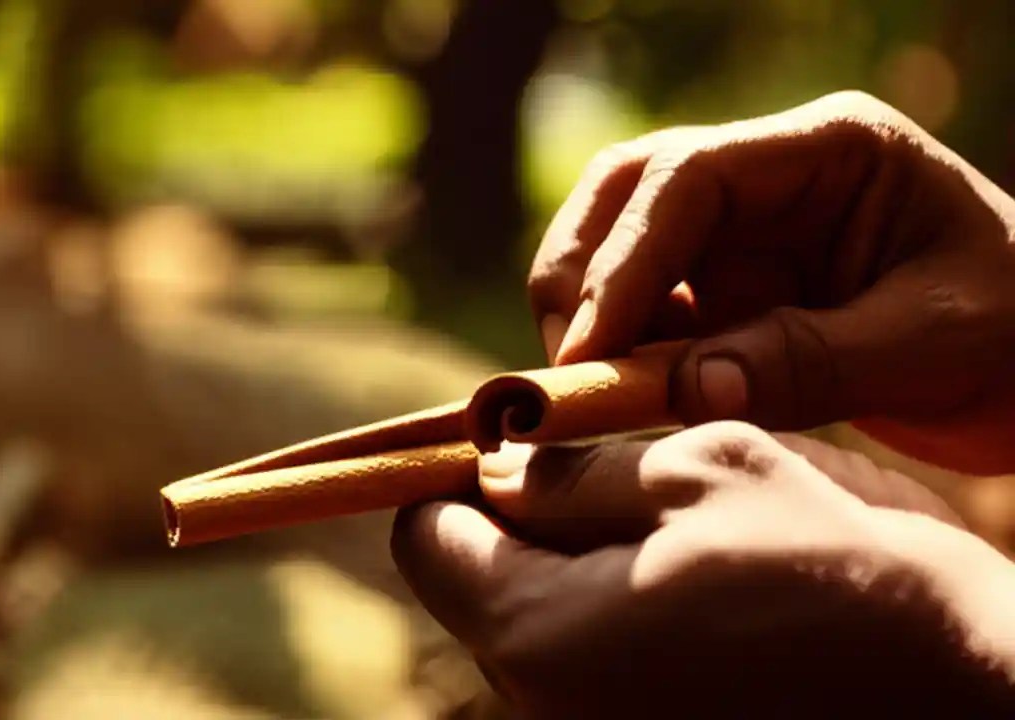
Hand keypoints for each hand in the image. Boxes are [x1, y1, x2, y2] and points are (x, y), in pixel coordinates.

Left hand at [392, 422, 1014, 716]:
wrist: (968, 696)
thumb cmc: (839, 569)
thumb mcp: (698, 473)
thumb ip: (571, 472)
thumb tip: (493, 471)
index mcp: (541, 636)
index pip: (427, 541)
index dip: (454, 475)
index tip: (510, 440)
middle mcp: (548, 710)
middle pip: (481, 588)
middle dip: (522, 519)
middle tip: (606, 467)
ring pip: (541, 626)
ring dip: (579, 563)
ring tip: (674, 523)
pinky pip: (595, 668)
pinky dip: (621, 612)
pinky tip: (700, 584)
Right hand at [529, 91, 1014, 474]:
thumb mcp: (933, 345)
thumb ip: (811, 361)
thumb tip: (687, 389)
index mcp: (827, 150)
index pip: (687, 177)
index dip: (624, 260)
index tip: (591, 349)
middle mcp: (767, 178)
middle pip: (626, 191)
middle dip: (580, 274)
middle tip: (570, 364)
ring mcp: (741, 233)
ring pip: (617, 246)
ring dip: (590, 315)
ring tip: (595, 390)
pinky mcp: (726, 290)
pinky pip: (647, 310)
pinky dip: (622, 353)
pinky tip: (630, 399)